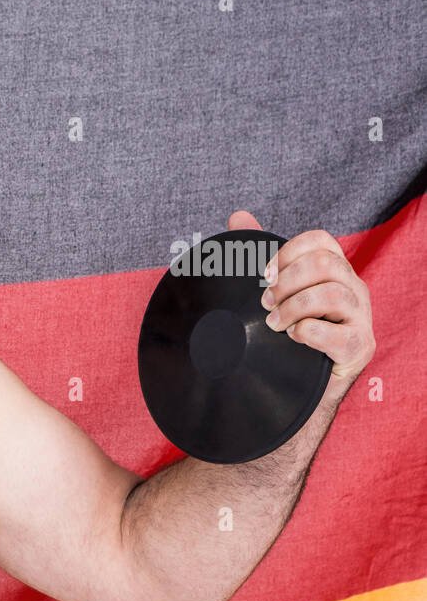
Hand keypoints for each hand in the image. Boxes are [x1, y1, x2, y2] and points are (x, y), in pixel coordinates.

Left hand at [229, 210, 375, 402]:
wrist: (298, 384)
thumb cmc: (286, 333)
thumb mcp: (273, 291)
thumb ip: (257, 253)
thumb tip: (238, 216)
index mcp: (334, 271)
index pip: (320, 241)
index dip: (288, 252)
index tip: (264, 274)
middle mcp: (353, 288)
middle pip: (325, 264)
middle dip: (286, 282)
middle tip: (265, 303)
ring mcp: (361, 318)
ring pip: (332, 295)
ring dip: (293, 308)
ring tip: (274, 324)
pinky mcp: (359, 347)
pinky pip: (336, 334)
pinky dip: (307, 334)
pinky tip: (293, 339)